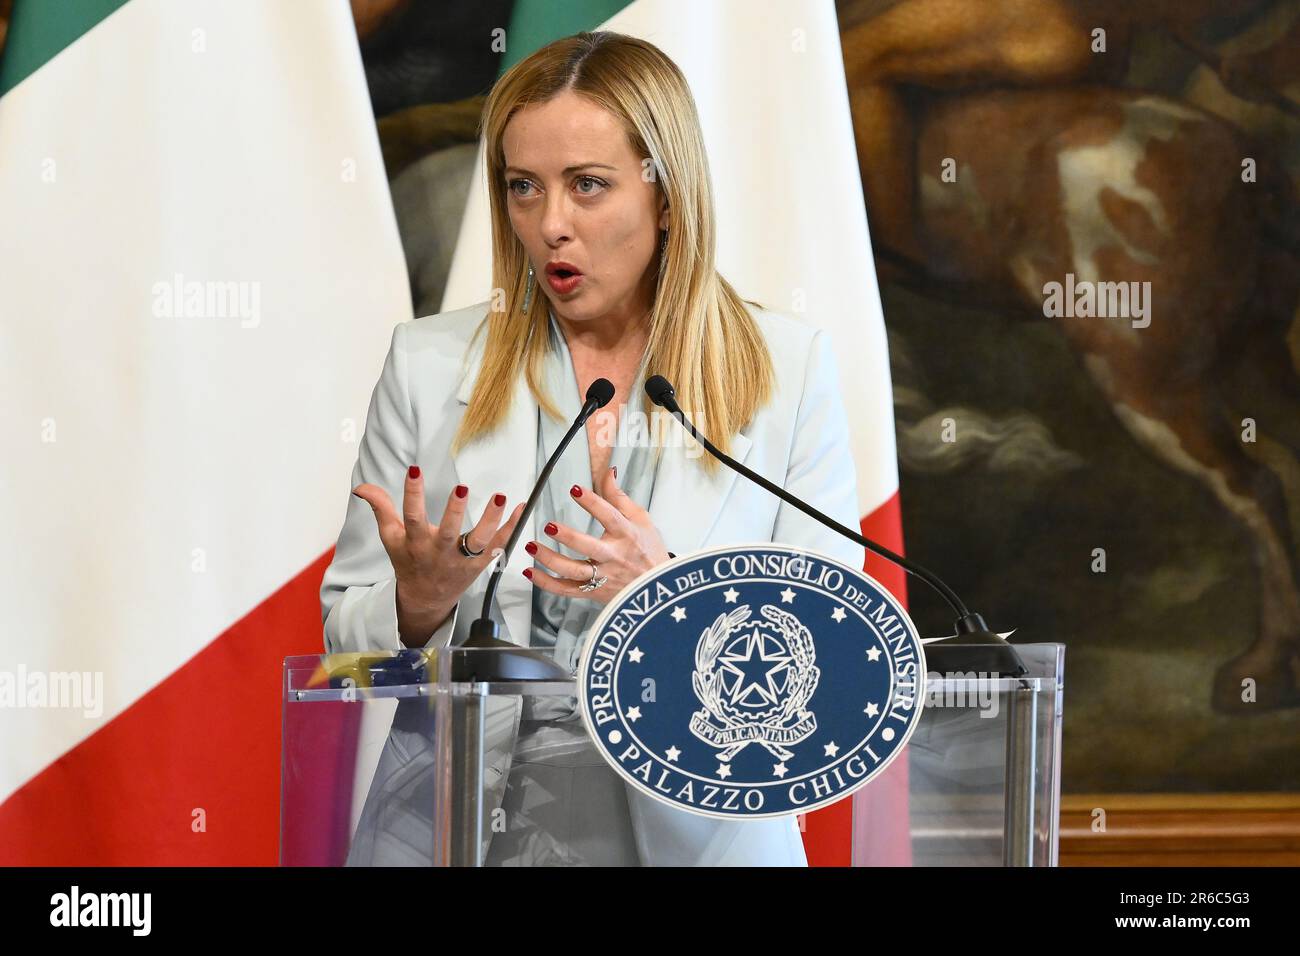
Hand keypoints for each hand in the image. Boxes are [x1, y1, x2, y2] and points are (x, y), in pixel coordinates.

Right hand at [353, 466, 524, 645]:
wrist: (426, 598)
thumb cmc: (409, 562)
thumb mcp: (391, 537)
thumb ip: (380, 509)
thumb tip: (362, 486)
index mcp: (416, 544)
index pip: (411, 517)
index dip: (412, 494)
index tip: (415, 470)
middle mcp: (440, 552)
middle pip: (447, 532)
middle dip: (454, 511)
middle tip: (462, 488)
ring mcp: (462, 560)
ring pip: (478, 541)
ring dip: (491, 519)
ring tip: (501, 497)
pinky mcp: (480, 563)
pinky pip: (499, 545)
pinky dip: (512, 528)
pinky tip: (521, 508)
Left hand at [524, 466, 670, 605]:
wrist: (658, 588)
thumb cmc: (649, 551)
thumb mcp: (641, 519)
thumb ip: (619, 496)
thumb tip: (608, 473)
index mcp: (626, 535)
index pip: (608, 516)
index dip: (592, 502)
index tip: (575, 490)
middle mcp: (613, 556)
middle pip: (588, 547)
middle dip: (568, 537)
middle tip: (549, 526)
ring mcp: (603, 576)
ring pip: (573, 571)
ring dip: (550, 559)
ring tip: (532, 545)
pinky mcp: (593, 591)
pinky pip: (566, 589)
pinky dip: (546, 582)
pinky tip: (531, 571)